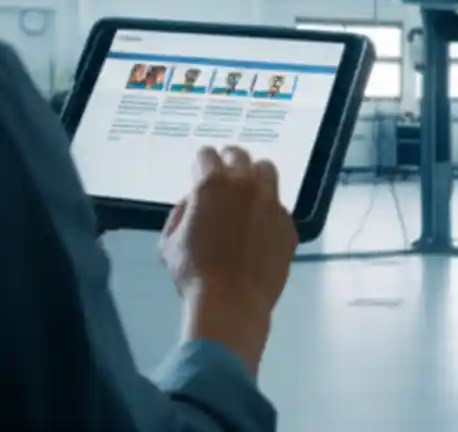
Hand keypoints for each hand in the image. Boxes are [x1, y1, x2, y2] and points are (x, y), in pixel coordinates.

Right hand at [160, 147, 297, 375]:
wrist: (232, 303)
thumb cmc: (194, 274)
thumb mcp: (169, 241)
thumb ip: (181, 212)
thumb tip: (194, 203)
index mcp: (212, 184)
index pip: (206, 154)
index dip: (201, 164)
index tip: (200, 173)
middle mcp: (245, 185)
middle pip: (239, 156)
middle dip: (228, 163)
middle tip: (224, 179)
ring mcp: (271, 203)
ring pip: (266, 171)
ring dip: (254, 177)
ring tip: (246, 194)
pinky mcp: (288, 224)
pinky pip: (278, 206)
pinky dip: (267, 210)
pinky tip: (259, 230)